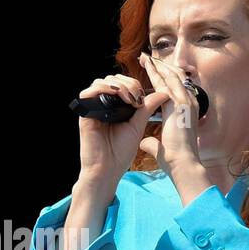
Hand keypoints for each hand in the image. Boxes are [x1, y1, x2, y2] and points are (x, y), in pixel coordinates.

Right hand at [75, 69, 173, 189]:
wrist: (107, 170)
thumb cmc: (120, 152)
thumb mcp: (138, 126)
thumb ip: (147, 108)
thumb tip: (164, 92)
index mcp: (114, 108)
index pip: (122, 84)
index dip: (134, 84)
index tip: (143, 98)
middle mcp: (102, 106)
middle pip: (112, 79)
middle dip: (128, 83)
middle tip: (137, 97)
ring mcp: (92, 109)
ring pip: (101, 82)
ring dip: (118, 85)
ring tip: (129, 98)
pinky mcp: (84, 114)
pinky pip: (88, 93)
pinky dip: (103, 88)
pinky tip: (117, 96)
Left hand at [136, 52, 203, 182]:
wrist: (183, 163)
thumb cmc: (175, 160)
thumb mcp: (162, 148)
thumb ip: (153, 143)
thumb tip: (143, 143)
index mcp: (185, 112)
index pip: (174, 90)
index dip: (162, 79)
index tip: (151, 72)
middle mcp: (189, 103)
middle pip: (174, 78)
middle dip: (160, 68)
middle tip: (147, 58)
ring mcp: (186, 102)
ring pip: (172, 76)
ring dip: (158, 66)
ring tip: (146, 57)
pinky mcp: (181, 103)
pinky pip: (168, 81)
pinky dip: (158, 72)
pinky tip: (149, 64)